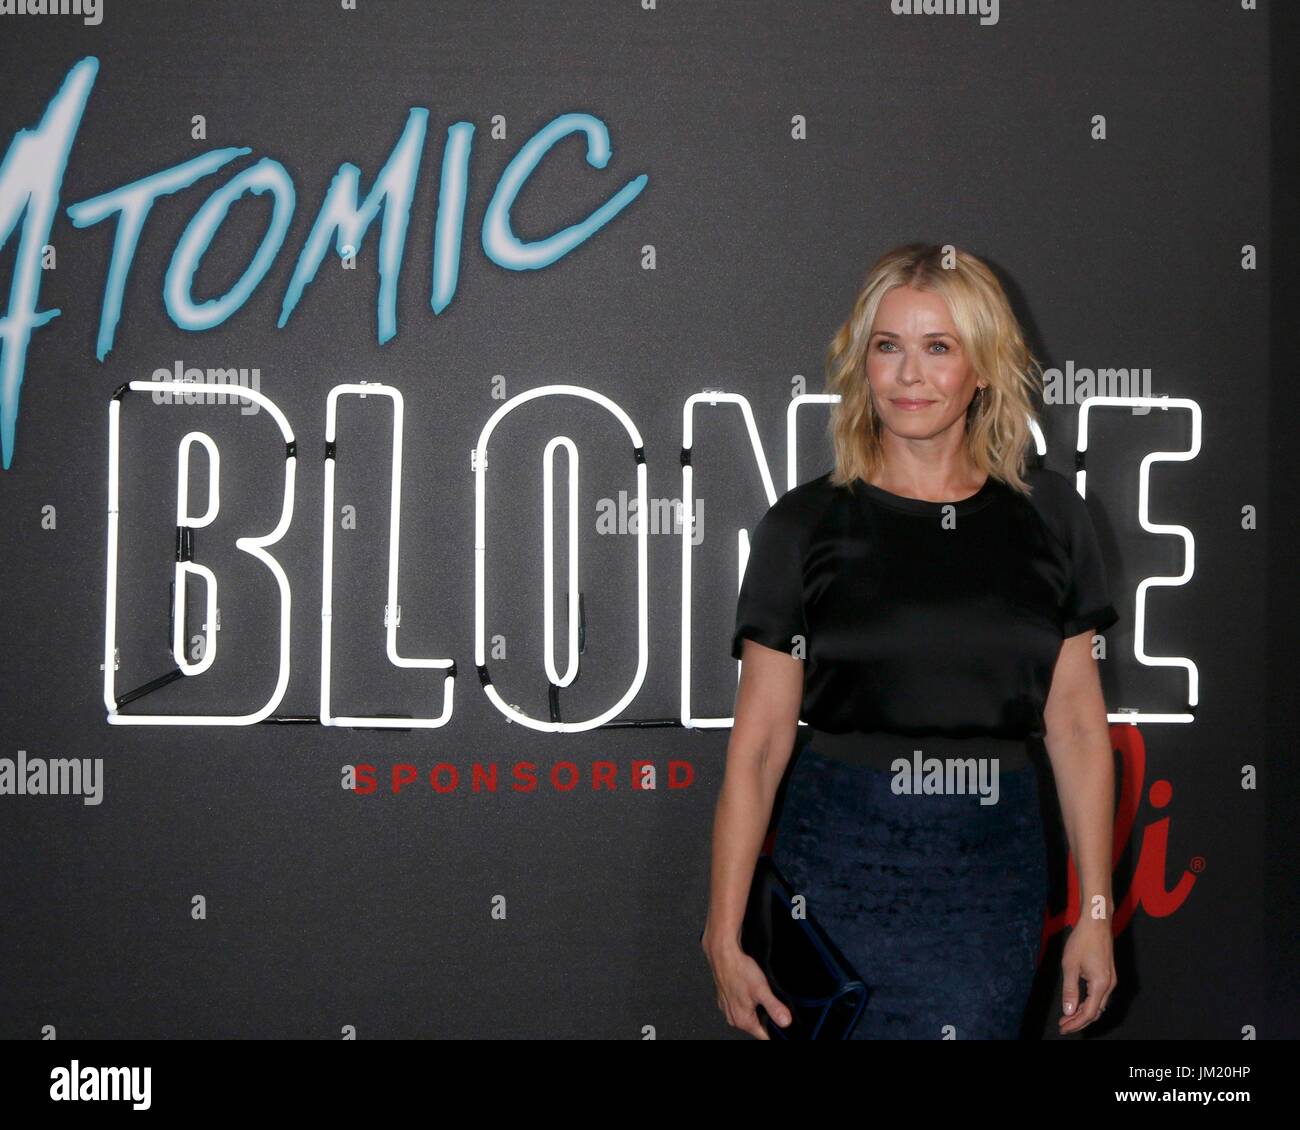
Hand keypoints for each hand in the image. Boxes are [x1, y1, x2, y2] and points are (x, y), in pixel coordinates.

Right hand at [702, 933, 791, 1039]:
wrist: (723, 953)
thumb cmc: (738, 969)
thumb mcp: (762, 989)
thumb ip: (774, 1008)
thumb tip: (786, 1022)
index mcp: (743, 1020)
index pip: (764, 1036)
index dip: (775, 1031)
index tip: (781, 1021)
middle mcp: (733, 1017)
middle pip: (757, 1026)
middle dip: (767, 1018)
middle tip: (772, 1001)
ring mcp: (728, 1008)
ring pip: (749, 1015)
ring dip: (757, 1008)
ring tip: (760, 993)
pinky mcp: (725, 999)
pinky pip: (740, 1006)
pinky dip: (748, 1000)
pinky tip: (750, 989)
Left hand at [1058, 917, 1116, 1033]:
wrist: (1097, 923)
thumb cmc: (1082, 940)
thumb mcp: (1070, 965)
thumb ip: (1070, 990)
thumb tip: (1068, 1011)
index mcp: (1101, 984)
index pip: (1089, 1013)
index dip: (1076, 1023)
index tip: (1062, 1027)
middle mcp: (1109, 985)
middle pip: (1096, 1012)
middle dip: (1079, 1021)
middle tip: (1063, 1025)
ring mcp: (1111, 980)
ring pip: (1099, 1005)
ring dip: (1084, 1013)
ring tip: (1067, 1017)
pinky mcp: (1108, 975)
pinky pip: (1100, 996)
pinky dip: (1089, 1003)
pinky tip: (1078, 1003)